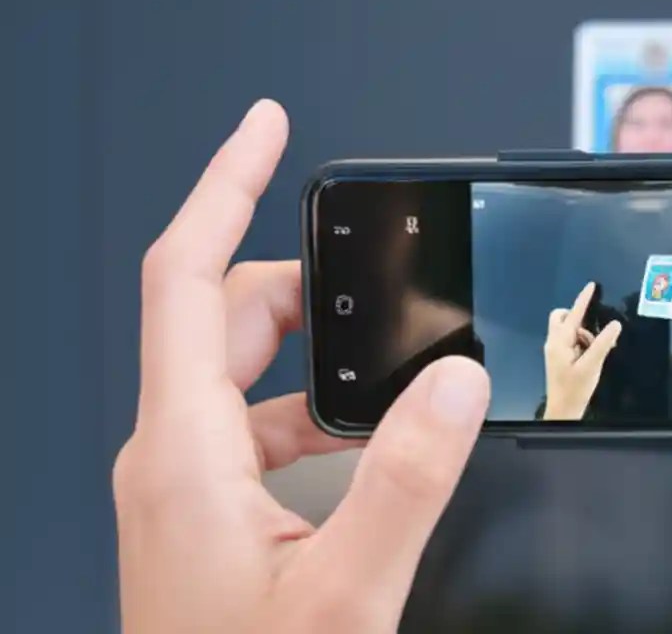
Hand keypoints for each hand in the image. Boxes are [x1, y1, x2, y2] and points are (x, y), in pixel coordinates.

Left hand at [113, 100, 490, 632]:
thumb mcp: (347, 593)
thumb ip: (406, 481)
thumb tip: (455, 383)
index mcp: (183, 453)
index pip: (186, 279)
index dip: (225, 189)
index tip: (265, 130)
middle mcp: (171, 456)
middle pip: (223, 317)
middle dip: (301, 279)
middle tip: (378, 272)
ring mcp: (184, 487)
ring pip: (244, 374)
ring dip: (316, 354)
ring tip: (392, 365)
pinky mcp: (207, 516)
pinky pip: (257, 429)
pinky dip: (314, 412)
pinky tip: (368, 443)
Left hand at [542, 281, 621, 419]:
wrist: (562, 411)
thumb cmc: (575, 389)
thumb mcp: (592, 365)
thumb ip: (603, 343)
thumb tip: (615, 324)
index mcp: (559, 341)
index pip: (574, 314)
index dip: (583, 299)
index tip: (591, 286)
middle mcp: (554, 342)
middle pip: (563, 318)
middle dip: (578, 319)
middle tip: (592, 333)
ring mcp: (555, 350)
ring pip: (568, 330)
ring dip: (583, 335)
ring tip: (595, 353)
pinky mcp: (558, 358)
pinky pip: (569, 341)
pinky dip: (581, 343)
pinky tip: (590, 358)